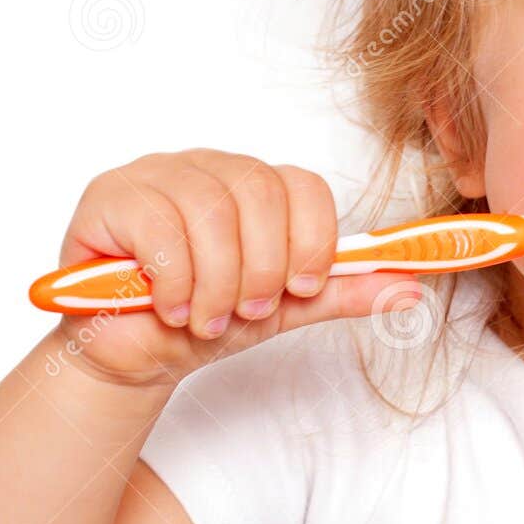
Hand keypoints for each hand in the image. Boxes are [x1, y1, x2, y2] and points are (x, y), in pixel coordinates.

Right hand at [49, 148, 418, 387]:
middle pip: (261, 192)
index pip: (304, 185)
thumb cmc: (202, 321)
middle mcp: (210, 168)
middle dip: (264, 269)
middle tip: (248, 313)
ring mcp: (158, 173)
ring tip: (206, 320)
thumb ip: (340, 293)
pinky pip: (159, 226)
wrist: (131, 356)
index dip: (313, 240)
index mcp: (255, 185)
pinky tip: (169, 307)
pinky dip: (175, 280)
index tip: (302, 288)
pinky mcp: (111, 194)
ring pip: (212, 210)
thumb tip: (411, 290)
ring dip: (218, 282)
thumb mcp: (282, 311)